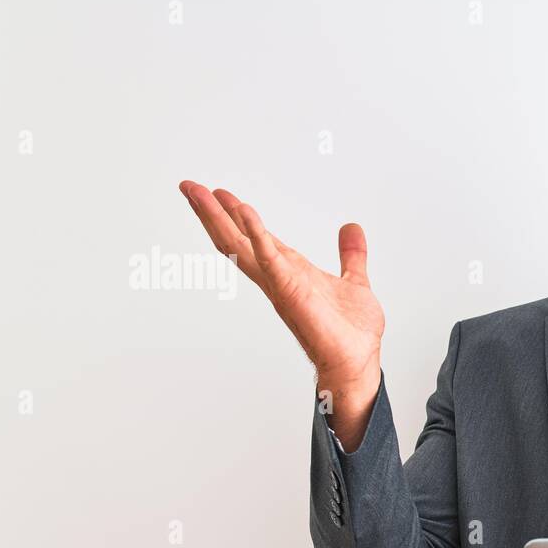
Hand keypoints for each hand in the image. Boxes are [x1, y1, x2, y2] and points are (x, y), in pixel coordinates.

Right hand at [179, 180, 385, 445]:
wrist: (358, 362)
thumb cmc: (352, 334)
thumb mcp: (354, 281)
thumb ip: (351, 255)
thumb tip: (352, 229)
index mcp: (290, 273)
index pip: (256, 239)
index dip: (237, 215)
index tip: (219, 193)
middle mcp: (278, 278)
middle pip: (237, 239)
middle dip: (212, 213)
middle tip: (189, 186)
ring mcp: (281, 284)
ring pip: (242, 246)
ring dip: (219, 217)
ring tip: (199, 192)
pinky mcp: (291, 291)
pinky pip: (270, 258)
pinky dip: (257, 234)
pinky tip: (244, 212)